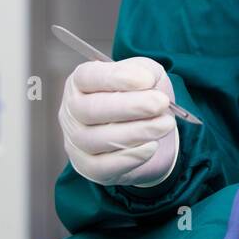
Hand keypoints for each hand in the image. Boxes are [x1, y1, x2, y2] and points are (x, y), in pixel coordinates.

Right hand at [59, 58, 179, 187]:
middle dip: (130, 107)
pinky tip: (152, 146)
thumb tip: (146, 81)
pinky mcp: (86, 166)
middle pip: (90, 110)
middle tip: (161, 103)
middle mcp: (72, 110)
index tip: (148, 79)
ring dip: (136, 132)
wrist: (148, 130)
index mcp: (81, 82)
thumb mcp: (146, 74)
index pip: (87, 77)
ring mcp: (75, 140)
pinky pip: (100, 166)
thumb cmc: (141, 96)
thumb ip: (145, 71)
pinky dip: (128, 158)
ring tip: (166, 124)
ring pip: (96, 140)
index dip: (115, 77)